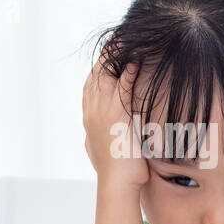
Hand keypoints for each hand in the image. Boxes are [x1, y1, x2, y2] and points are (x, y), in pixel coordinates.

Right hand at [82, 53, 148, 188]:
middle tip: (117, 39)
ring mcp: (100, 112)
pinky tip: (135, 61)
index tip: (109, 55)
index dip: (99, 68)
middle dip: (106, 55)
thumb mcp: (101, 152)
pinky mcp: (115, 114)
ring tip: (125, 40)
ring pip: (105, 75)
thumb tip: (93, 139)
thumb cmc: (116, 174)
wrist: (116, 185)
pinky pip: (120, 86)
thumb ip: (98, 140)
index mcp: (89, 119)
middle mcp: (91, 112)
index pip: (90, 86)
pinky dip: (127, 71)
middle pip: (96, 74)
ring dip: (115, 56)